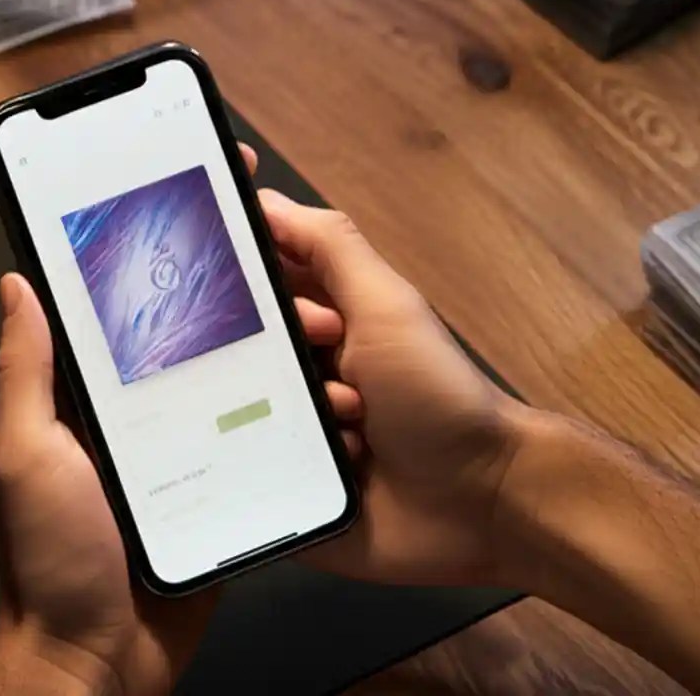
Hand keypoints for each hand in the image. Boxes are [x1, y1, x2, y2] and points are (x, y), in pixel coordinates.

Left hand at [0, 146, 365, 694]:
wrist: (98, 661)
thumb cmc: (50, 561)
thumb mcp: (29, 453)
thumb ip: (28, 371)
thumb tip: (18, 282)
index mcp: (86, 399)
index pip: (122, 310)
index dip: (156, 258)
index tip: (199, 207)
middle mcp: (137, 417)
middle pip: (196, 341)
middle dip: (247, 304)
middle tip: (294, 281)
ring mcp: (183, 454)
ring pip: (238, 386)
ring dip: (282, 359)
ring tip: (327, 338)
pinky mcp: (219, 492)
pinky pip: (258, 443)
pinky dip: (292, 421)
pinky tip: (329, 400)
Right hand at [257, 187, 526, 586]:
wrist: (479, 502)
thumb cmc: (436, 395)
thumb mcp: (386, 306)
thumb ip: (330, 246)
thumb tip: (262, 197)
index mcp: (319, 319)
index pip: (248, 284)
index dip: (233, 277)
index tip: (238, 286)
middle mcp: (295, 371)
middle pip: (224, 347)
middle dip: (248, 353)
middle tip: (299, 364)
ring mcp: (284, 433)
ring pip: (219, 411)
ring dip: (268, 414)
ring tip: (337, 423)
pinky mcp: (278, 490)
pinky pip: (231, 474)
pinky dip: (258, 466)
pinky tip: (309, 466)